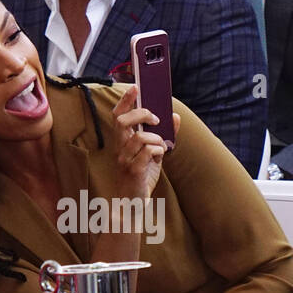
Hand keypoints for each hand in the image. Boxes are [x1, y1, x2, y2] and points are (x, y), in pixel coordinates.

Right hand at [111, 83, 178, 202]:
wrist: (132, 204)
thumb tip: (175, 118)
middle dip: (142, 114)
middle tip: (156, 119)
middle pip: (123, 121)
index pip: (117, 116)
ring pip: (140, 137)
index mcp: (121, 142)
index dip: (125, 100)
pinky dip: (158, 150)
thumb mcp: (154, 155)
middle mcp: (119, 149)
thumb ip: (162, 136)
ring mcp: (124, 160)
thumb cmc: (141, 178)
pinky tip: (159, 156)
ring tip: (160, 146)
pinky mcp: (133, 171)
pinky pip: (148, 152)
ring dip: (155, 138)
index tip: (135, 87)